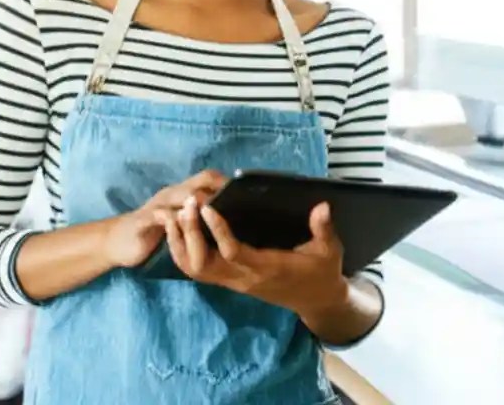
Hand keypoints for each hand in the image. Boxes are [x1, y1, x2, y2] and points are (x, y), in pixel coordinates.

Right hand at [102, 169, 228, 267]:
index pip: (207, 179)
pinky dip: (168, 217)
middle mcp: (171, 195)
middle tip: (235, 197)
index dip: (225, 183)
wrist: (119, 241)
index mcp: (182, 194)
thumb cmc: (156, 231)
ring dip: (193, 201)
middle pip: (196, 184)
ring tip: (210, 205)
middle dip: (215, 189)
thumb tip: (232, 213)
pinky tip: (179, 221)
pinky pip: (156, 216)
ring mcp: (156, 206)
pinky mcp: (143, 221)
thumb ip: (199, 214)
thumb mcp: (181, 221)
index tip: (246, 191)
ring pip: (178, 197)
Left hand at [159, 198, 349, 317]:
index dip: (218, 231)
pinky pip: (198, 271)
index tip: (207, 207)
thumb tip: (322, 207)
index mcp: (268, 268)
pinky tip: (180, 230)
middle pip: (204, 263)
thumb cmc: (322, 271)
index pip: (234, 252)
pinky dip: (182, 252)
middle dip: (191, 234)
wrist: (316, 299)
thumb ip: (323, 229)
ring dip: (180, 243)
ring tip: (174, 214)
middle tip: (186, 204)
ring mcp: (234, 282)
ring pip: (195, 269)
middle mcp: (245, 278)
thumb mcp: (329, 250)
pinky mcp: (230, 281)